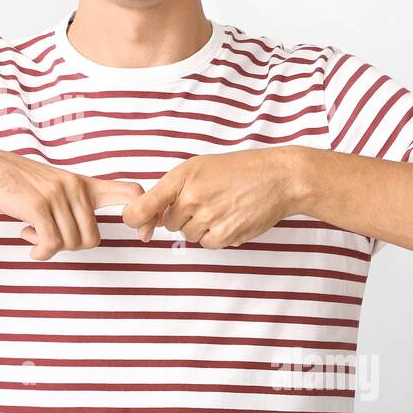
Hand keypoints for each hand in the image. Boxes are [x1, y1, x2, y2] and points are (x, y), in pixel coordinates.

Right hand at [0, 144, 144, 259]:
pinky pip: (51, 244)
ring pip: (72, 243)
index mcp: (83, 183)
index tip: (144, 235)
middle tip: (47, 237)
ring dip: (48, 247)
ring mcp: (57, 195)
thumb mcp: (52, 187)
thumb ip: (72, 205)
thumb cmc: (15, 183)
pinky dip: (39, 251)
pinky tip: (26, 240)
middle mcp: (75, 187)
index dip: (145, 217)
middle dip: (71, 247)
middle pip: (93, 238)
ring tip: (31, 233)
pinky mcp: (37, 205)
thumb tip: (85, 236)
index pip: (131, 192)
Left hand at [120, 147, 310, 248]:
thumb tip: (148, 220)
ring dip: (200, 226)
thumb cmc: (237, 170)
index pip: (142, 207)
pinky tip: (231, 217)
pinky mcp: (226, 234)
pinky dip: (217, 236)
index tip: (136, 223)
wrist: (278, 178)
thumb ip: (171, 190)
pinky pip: (207, 244)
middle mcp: (192, 197)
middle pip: (168, 224)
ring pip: (188, 235)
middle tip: (206, 200)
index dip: (134, 219)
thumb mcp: (200, 167)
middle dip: (182, 216)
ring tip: (222, 206)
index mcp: (182, 177)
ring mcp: (209, 217)